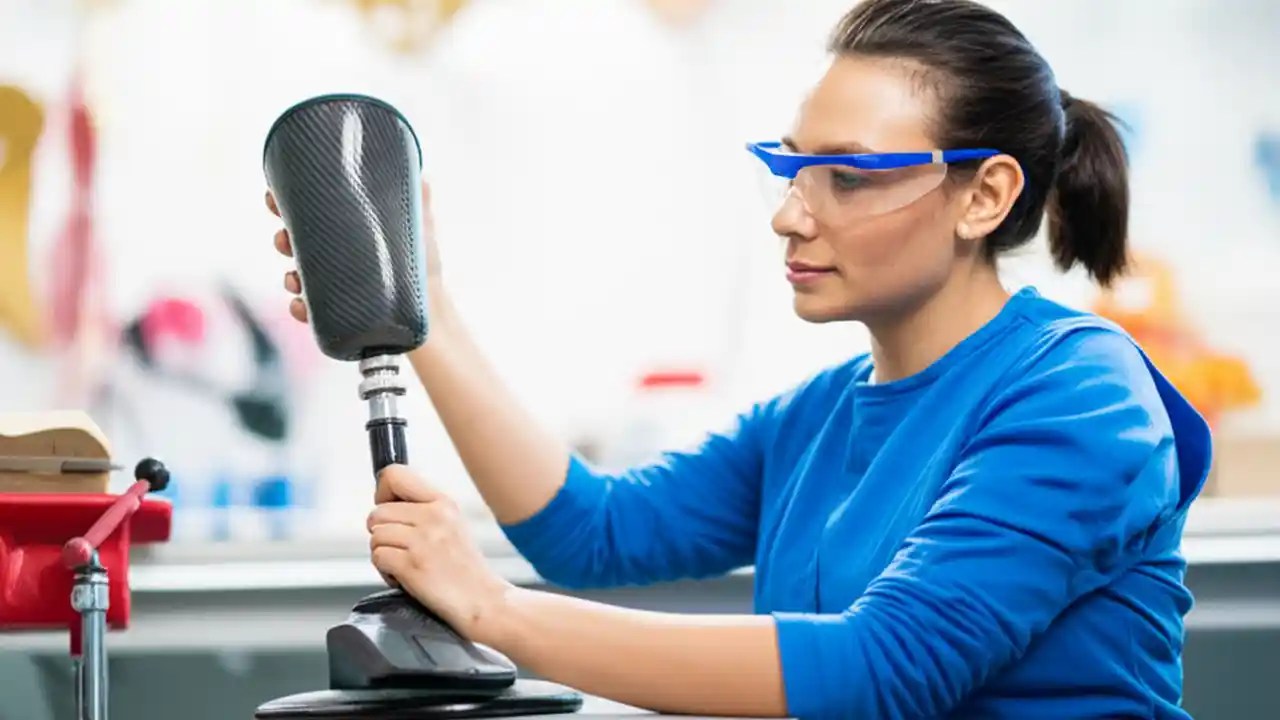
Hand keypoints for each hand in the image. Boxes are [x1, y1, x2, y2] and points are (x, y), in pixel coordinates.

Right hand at [266, 181, 443, 324]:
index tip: (272, 197)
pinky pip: (309, 312)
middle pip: (295, 244)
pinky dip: (300, 308)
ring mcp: (334, 287)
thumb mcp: (421, 230)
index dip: (285, 205)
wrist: (434, 313)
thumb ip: (419, 200)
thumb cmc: (424, 268)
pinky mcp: (337, 315)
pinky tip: (300, 306)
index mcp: (346, 232)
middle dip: (283, 239)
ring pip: (297, 277)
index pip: (309, 213)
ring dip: (288, 276)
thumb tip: (423, 173)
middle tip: (282, 238)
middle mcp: (336, 258)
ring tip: (294, 278)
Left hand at [367, 465, 511, 640]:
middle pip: (377, 513)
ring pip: (375, 536)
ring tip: (408, 565)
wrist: (484, 602)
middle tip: (404, 550)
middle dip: (383, 535)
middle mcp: (433, 516)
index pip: (394, 475)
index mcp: (443, 502)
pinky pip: (378, 558)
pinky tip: (407, 579)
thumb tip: (383, 502)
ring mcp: (423, 540)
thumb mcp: (452, 526)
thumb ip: (422, 510)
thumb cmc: (465, 570)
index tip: (391, 513)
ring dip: (385, 555)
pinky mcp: (412, 565)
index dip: (383, 495)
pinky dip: (386, 573)